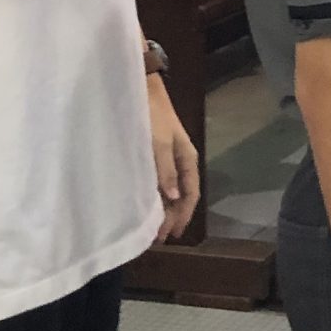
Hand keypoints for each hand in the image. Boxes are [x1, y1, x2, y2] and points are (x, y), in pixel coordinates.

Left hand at [148, 78, 200, 241]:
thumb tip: (174, 199)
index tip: (170, 234)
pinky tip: (146, 207)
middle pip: (181, 196)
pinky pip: (158, 183)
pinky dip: (155, 198)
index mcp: (187, 159)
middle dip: (172, 218)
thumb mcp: (158, 144)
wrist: (140, 91)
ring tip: (151, 229)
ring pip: (169, 192)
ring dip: (163, 211)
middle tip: (157, 239)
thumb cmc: (152, 117)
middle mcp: (180, 163)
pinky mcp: (154, 157)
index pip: (190, 194)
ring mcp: (168, 160)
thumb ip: (165, 171)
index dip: (182, 216)